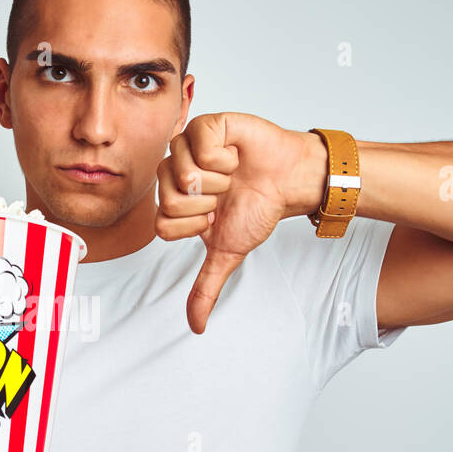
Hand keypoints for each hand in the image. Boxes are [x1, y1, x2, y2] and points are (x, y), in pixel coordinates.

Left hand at [155, 112, 323, 333]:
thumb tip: (196, 327)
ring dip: (218, 182)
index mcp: (171, 199)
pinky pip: (199, 145)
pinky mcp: (206, 124)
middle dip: (206, 204)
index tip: (214, 216)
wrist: (290, 182)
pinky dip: (224, 158)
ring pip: (183, 173)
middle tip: (225, 194)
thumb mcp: (227, 252)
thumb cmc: (257, 208)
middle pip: (168, 199)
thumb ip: (206, 287)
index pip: (162, 223)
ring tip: (231, 176)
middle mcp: (173, 170)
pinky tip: (235, 157)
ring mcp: (187, 145)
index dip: (194, 225)